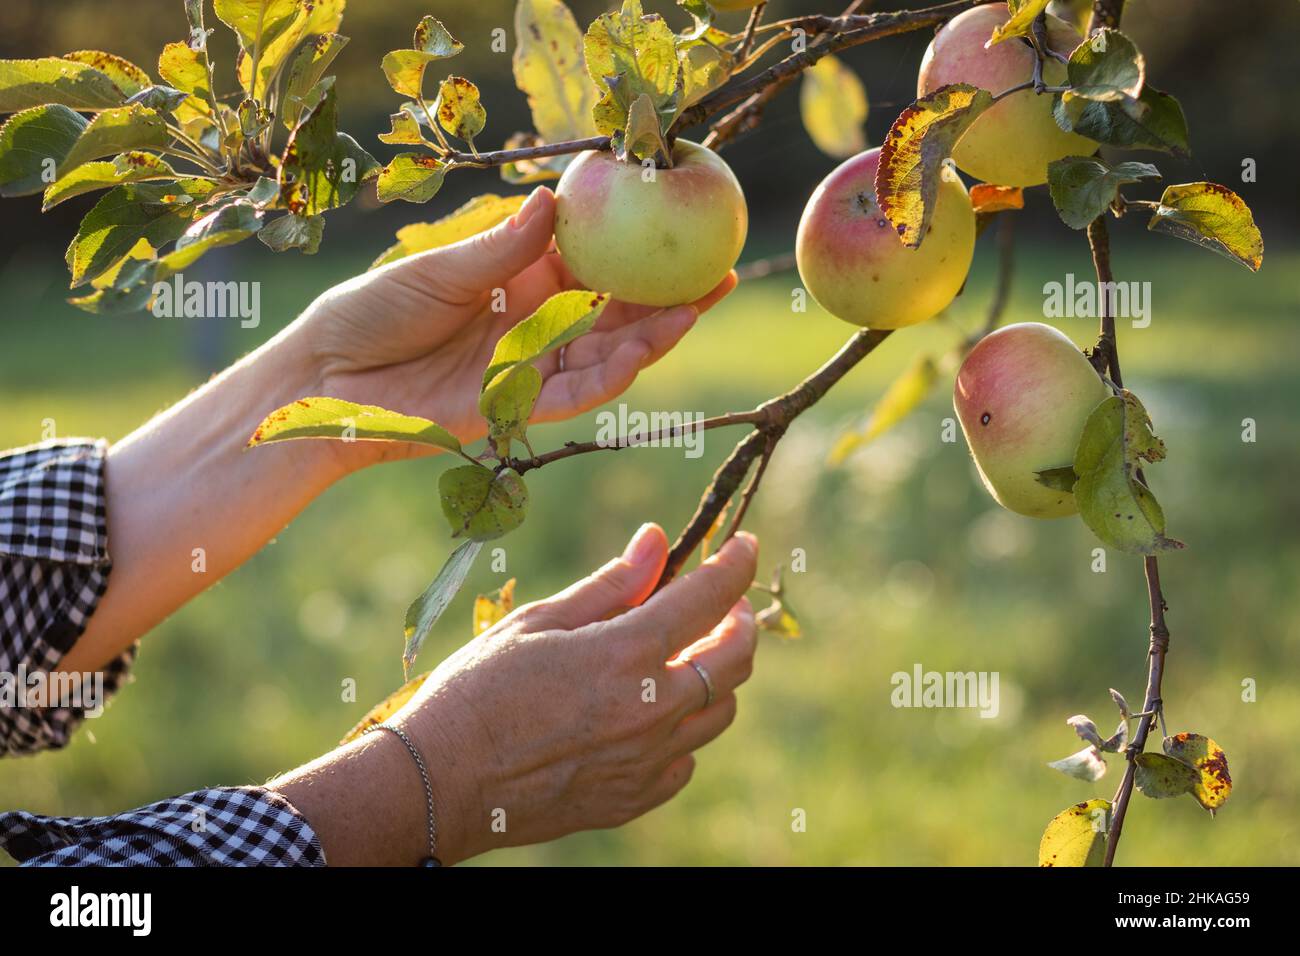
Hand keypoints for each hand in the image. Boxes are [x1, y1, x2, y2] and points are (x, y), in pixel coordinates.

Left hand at [289, 186, 736, 466]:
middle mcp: (532, 327)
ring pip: (603, 356)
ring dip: (650, 337)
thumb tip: (555, 200)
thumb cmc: (371, 312)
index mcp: (518, 283)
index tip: (679, 228)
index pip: (591, 267)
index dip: (636, 253)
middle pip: (613, 315)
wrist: (326, 378)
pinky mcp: (512, 409)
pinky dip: (607, 376)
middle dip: (666, 298)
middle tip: (717, 272)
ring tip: (696, 308)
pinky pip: (570, 394)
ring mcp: (526, 370)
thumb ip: (503, 248)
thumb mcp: (440, 271)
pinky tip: (642, 352)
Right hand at [395, 524, 758, 862]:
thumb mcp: (540, 621)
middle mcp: (651, 708)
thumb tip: (657, 540)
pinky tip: (655, 713)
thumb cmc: (478, 690)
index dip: (737, 563)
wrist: (439, 782)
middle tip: (726, 604)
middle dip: (742, 620)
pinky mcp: (633, 799)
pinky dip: (684, 729)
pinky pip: (686, 759)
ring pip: (720, 711)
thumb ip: (611, 584)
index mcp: (627, 653)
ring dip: (717, 675)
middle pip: (736, 658)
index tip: (745, 545)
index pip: (712, 596)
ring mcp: (647, 760)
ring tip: (688, 654)